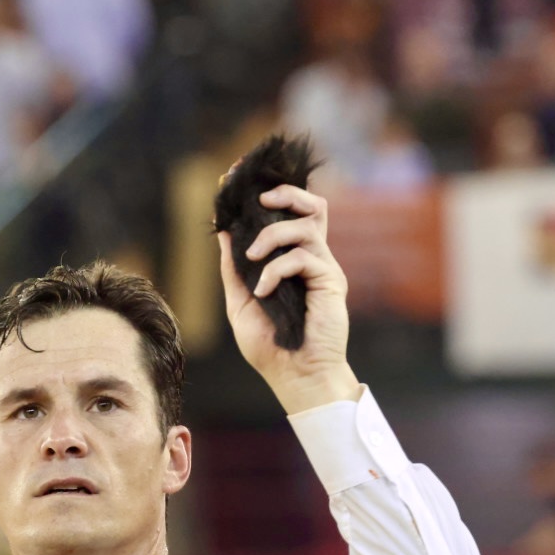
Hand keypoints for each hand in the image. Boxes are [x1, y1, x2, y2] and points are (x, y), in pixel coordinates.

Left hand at [217, 184, 358, 413]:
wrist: (294, 377)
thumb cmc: (270, 346)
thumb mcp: (241, 302)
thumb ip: (234, 267)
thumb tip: (223, 231)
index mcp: (291, 260)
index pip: (288, 214)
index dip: (269, 192)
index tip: (238, 178)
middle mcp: (311, 258)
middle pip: (312, 205)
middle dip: (285, 193)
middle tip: (260, 200)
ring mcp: (323, 268)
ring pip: (306, 224)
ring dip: (273, 234)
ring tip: (254, 258)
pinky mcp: (331, 281)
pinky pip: (303, 257)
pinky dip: (277, 269)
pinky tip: (264, 291)